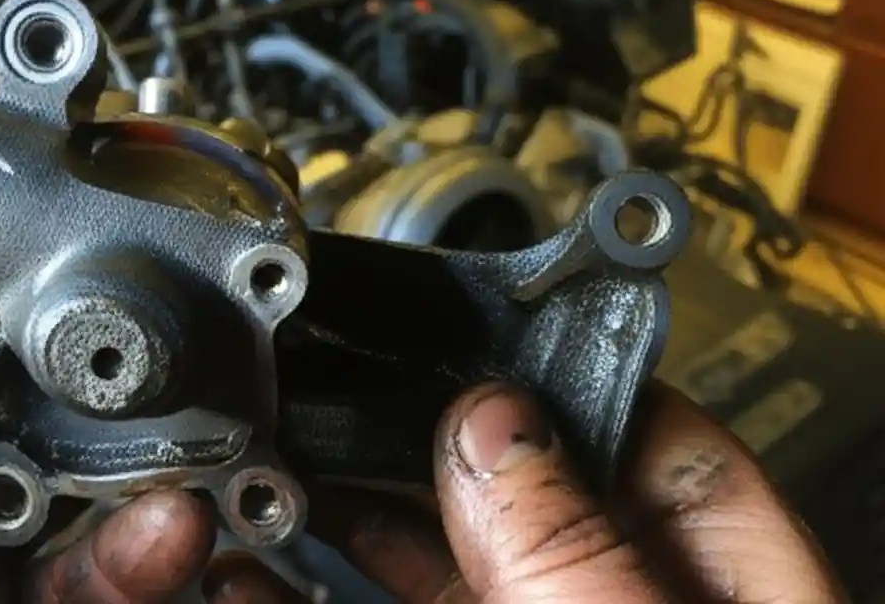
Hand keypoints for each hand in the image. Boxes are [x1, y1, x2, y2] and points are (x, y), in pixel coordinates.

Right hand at [203, 384, 846, 602]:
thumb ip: (573, 557)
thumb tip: (499, 428)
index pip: (668, 453)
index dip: (570, 379)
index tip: (475, 343)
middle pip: (530, 509)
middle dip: (426, 448)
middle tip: (341, 399)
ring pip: (443, 577)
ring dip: (354, 523)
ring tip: (275, 473)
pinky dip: (314, 600)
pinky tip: (252, 577)